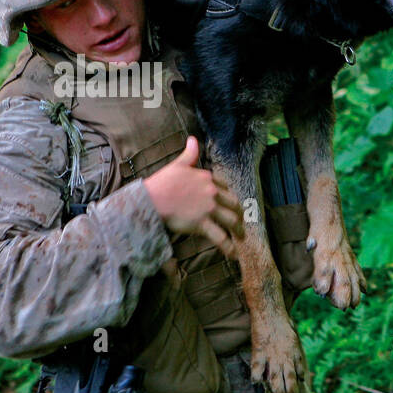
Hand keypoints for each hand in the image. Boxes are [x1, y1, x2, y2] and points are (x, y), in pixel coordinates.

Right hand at [143, 136, 243, 259]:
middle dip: (239, 214)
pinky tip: (232, 254)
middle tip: (240, 223)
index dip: (229, 197)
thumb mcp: (177, 165)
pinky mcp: (202, 223)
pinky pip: (220, 237)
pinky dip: (228, 247)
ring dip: (239, 231)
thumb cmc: (161, 183)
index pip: (225, 187)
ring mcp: (208, 208)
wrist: (150, 198)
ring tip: (241, 238)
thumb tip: (193, 139)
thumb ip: (189, 154)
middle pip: (233, 204)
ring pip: (231, 220)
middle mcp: (212, 192)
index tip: (231, 204)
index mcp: (207, 178)